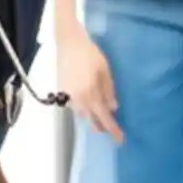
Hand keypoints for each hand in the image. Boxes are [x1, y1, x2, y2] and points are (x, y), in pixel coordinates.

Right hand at [57, 23, 122, 142]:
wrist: (69, 43)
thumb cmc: (90, 54)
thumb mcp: (105, 71)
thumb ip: (109, 91)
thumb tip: (113, 109)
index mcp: (91, 95)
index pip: (104, 119)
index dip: (113, 130)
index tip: (120, 140)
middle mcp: (78, 99)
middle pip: (91, 121)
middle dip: (102, 126)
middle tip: (113, 126)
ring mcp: (68, 96)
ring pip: (82, 115)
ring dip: (92, 118)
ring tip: (102, 115)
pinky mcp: (62, 91)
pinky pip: (75, 106)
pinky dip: (84, 108)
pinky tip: (90, 101)